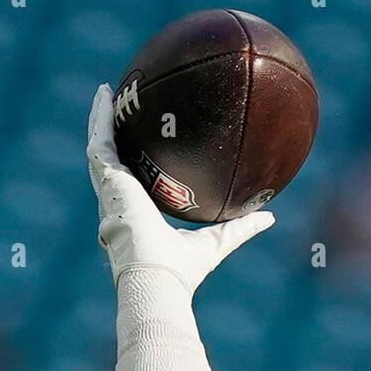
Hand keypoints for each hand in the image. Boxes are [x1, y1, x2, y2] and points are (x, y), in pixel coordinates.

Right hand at [86, 83, 274, 292]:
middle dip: (113, 134)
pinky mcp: (109, 182)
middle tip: (120, 107)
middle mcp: (120, 202)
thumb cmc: (184, 269)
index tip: (142, 144)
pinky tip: (106, 96)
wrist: (158, 277)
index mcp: (138, 215)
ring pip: (100, 147)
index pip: (133, 184)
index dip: (134, 163)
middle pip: (111, 161)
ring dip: (101, 118)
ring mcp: (111, 192)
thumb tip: (270, 217)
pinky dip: (101, 119)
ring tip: (107, 93)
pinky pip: (100, 143)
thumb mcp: (218, 242)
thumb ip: (241, 228)